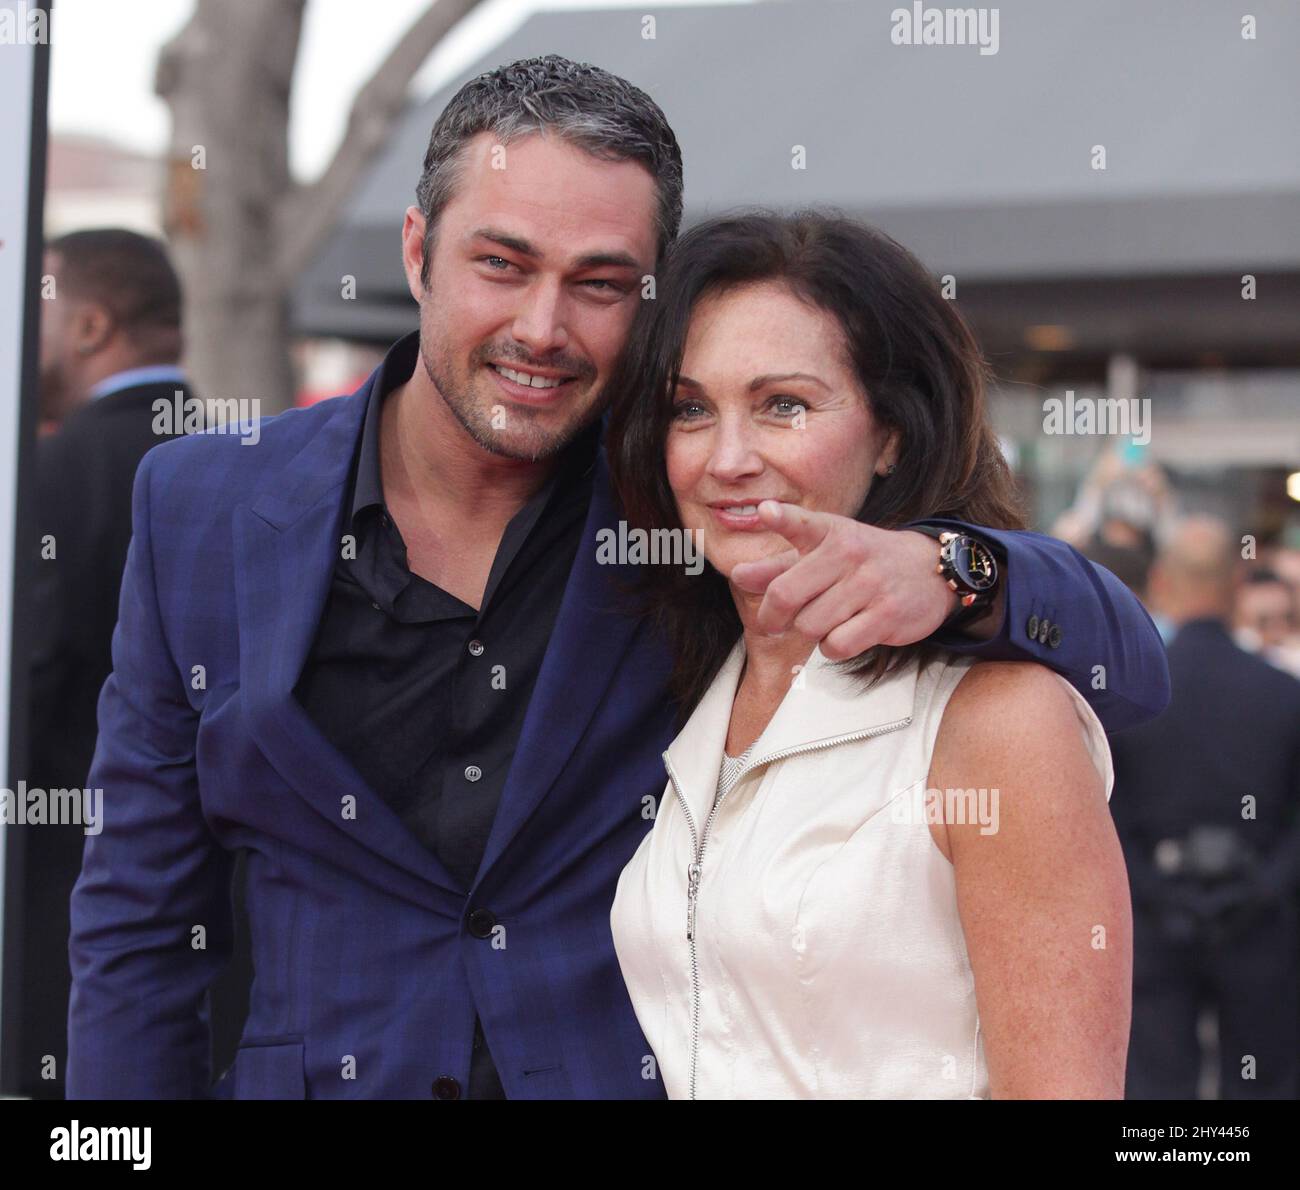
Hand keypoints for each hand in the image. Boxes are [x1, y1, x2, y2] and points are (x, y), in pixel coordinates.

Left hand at [728, 501, 961, 660]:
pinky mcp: (886, 615)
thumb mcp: (822, 554)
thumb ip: (778, 566)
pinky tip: (844, 634)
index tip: (766, 512)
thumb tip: (738, 575)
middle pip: (786, 595)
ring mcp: (869, 584)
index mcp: (829, 533)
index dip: (782, 518)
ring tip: (825, 620)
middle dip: (771, 617)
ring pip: (809, 625)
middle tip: (773, 623)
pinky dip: (832, 648)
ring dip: (809, 631)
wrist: (929, 570)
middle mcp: (848, 553)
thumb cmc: (861, 563)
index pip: (802, 524)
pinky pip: (837, 645)